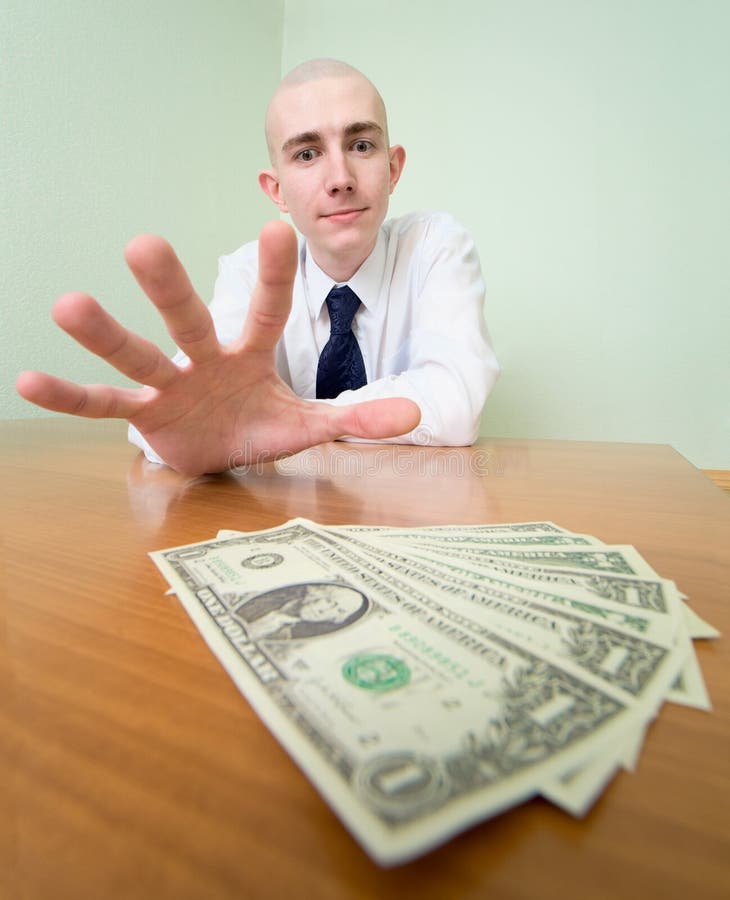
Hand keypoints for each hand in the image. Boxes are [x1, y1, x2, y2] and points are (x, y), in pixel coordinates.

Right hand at [16, 221, 420, 474]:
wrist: (218, 451)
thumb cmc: (260, 424)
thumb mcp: (309, 424)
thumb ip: (356, 416)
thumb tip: (417, 414)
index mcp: (251, 352)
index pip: (268, 308)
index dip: (276, 274)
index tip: (280, 226)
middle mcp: (204, 356)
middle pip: (188, 318)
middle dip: (170, 288)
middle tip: (144, 243)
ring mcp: (169, 383)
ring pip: (136, 353)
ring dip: (105, 333)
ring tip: (67, 304)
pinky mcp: (142, 414)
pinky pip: (103, 404)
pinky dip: (71, 396)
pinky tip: (29, 379)